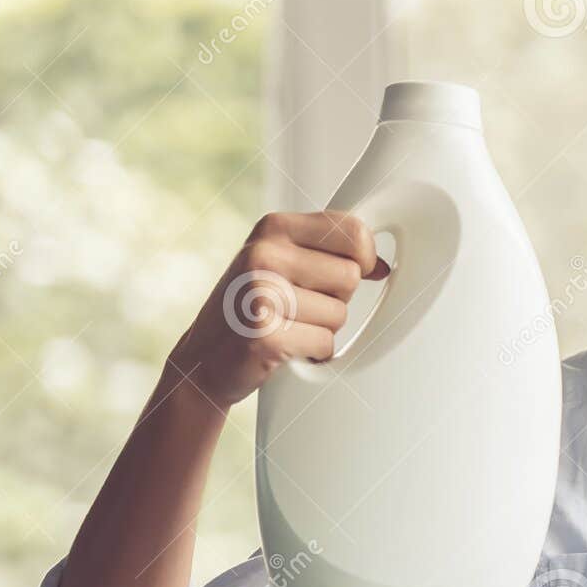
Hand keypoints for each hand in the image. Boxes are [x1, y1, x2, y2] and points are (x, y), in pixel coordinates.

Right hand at [167, 211, 389, 408]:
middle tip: (298, 306)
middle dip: (336, 298)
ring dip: (321, 328)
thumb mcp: (281, 264)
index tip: (357, 269)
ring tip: (286, 326)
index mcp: (273, 228)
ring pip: (340, 314)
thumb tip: (383, 265)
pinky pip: (326, 344)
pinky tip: (283, 347)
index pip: (352, 231)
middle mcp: (264, 254)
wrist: (203, 358)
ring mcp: (261, 293)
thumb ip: (328, 254)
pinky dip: (313, 353)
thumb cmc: (251, 308)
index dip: (365, 256)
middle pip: (351, 276)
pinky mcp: (265, 335)